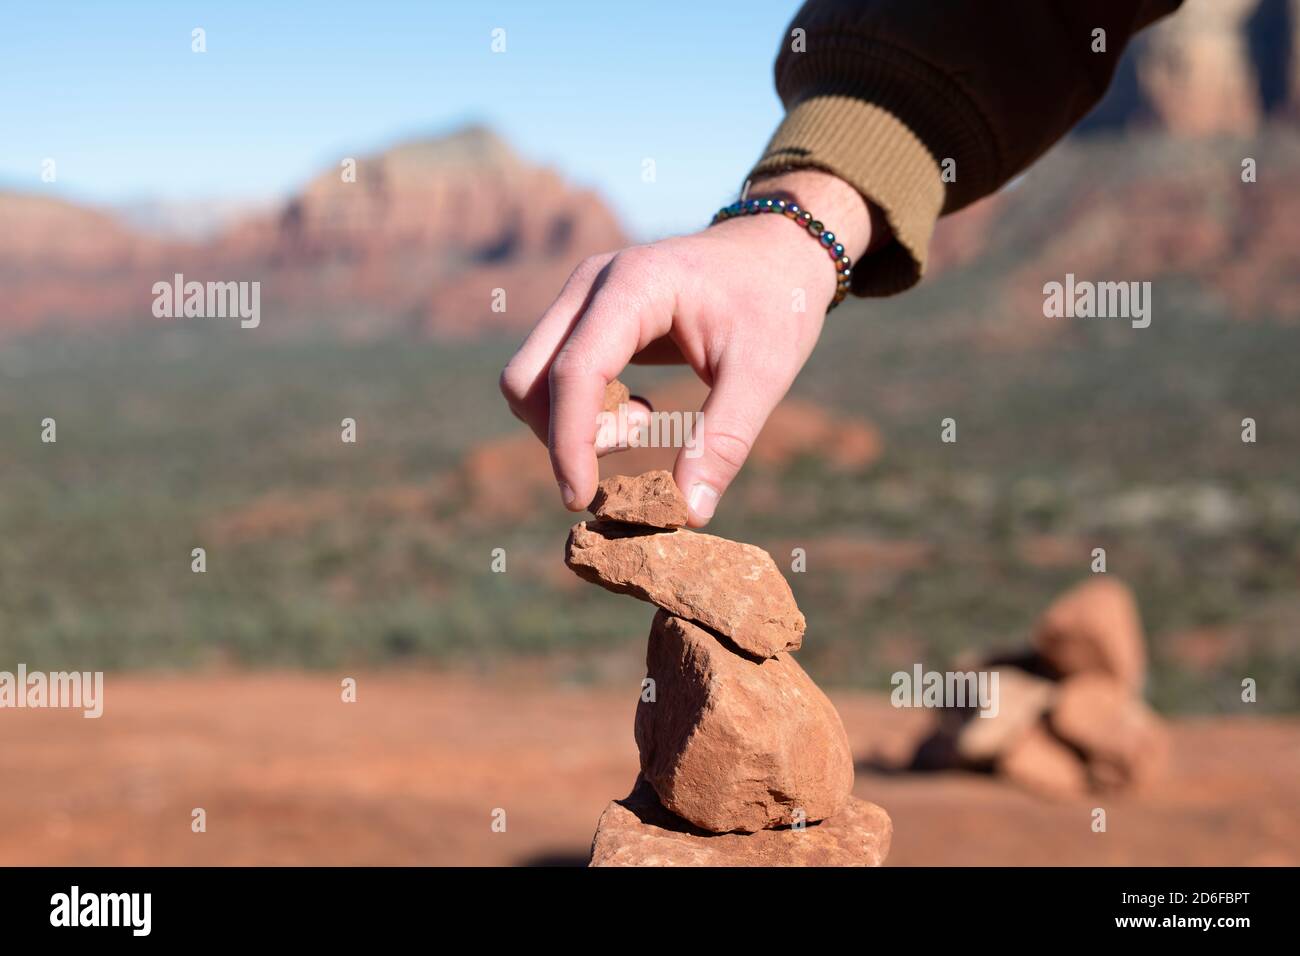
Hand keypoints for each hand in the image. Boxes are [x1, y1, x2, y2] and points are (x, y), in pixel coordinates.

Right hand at [499, 168, 881, 525]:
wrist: (777, 252)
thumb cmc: (774, 305)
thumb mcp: (764, 374)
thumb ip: (723, 441)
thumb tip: (688, 513)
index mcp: (635, 285)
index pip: (575, 373)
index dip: (570, 444)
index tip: (583, 499)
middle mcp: (590, 285)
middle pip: (527, 379)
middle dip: (564, 436)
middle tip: (635, 448)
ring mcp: (580, 297)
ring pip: (531, 381)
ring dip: (574, 426)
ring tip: (647, 420)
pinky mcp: (582, 316)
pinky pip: (550, 377)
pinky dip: (581, 412)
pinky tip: (641, 409)